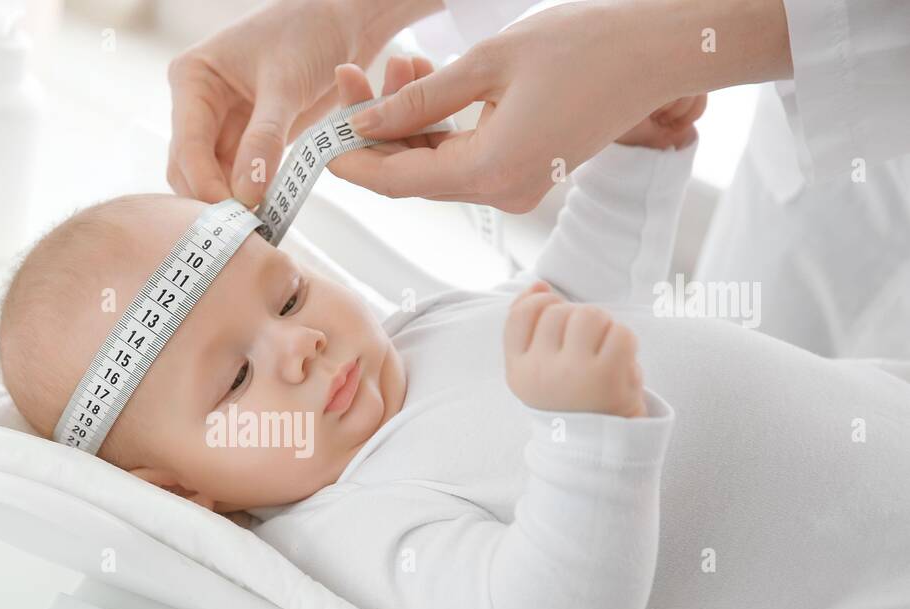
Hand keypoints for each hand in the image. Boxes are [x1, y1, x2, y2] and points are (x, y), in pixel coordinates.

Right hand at [165, 0, 412, 206]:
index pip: (188, 146)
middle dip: (213, 200)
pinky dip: (249, 198)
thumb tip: (246, 196)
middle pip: (189, 169)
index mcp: (192, 79)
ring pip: (211, 179)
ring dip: (231, 205)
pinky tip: (267, 216)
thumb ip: (264, 139)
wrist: (343, 22)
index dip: (207, 186)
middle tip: (243, 234)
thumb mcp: (285, 84)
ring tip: (257, 230)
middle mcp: (197, 104)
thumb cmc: (310, 33)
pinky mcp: (245, 140)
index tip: (233, 219)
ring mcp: (219, 125)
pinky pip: (238, 179)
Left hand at [330, 0, 789, 211]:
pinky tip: (426, 84)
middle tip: (354, 78)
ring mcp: (516, 190)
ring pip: (435, 167)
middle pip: (413, 176)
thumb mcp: (486, 65)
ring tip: (399, 66)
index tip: (319, 137)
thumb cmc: (584, 46)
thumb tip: (363, 124)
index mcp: (490, 172)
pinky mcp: (525, 175)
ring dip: (407, 125)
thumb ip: (419, 101)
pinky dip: (438, 130)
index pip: (397, 181)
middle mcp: (502, 195)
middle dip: (376, 132)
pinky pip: (464, 160)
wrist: (657, 51)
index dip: (352, 161)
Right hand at [503, 281, 645, 418]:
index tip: (554, 308)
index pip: (519, 315)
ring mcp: (572, 373)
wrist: (599, 447)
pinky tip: (621, 362)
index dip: (538, 300)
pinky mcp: (606, 375)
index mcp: (518, 372)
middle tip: (586, 346)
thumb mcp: (538, 371)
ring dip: (602, 325)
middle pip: (558, 310)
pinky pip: (620, 332)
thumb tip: (538, 284)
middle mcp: (539, 372)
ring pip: (588, 314)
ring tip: (604, 350)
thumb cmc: (570, 399)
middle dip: (577, 318)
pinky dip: (626, 342)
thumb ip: (530, 329)